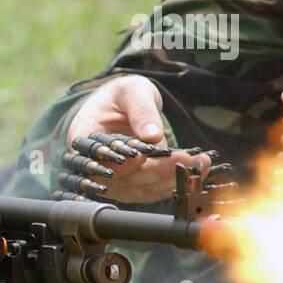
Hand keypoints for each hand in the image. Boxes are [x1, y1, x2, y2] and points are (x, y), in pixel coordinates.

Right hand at [65, 75, 209, 203]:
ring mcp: (111, 177)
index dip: (122, 162)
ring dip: (168, 181)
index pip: (99, 158)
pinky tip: (193, 174)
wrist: (123, 104)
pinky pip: (147, 191)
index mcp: (84, 137)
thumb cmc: (123, 94)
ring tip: (199, 165)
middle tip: (187, 159)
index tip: (147, 154)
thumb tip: (152, 136)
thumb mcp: (132, 91)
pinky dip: (169, 185)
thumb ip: (141, 111)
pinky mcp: (129, 183)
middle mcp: (94, 163)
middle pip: (121, 178)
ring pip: (136, 189)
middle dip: (156, 171)